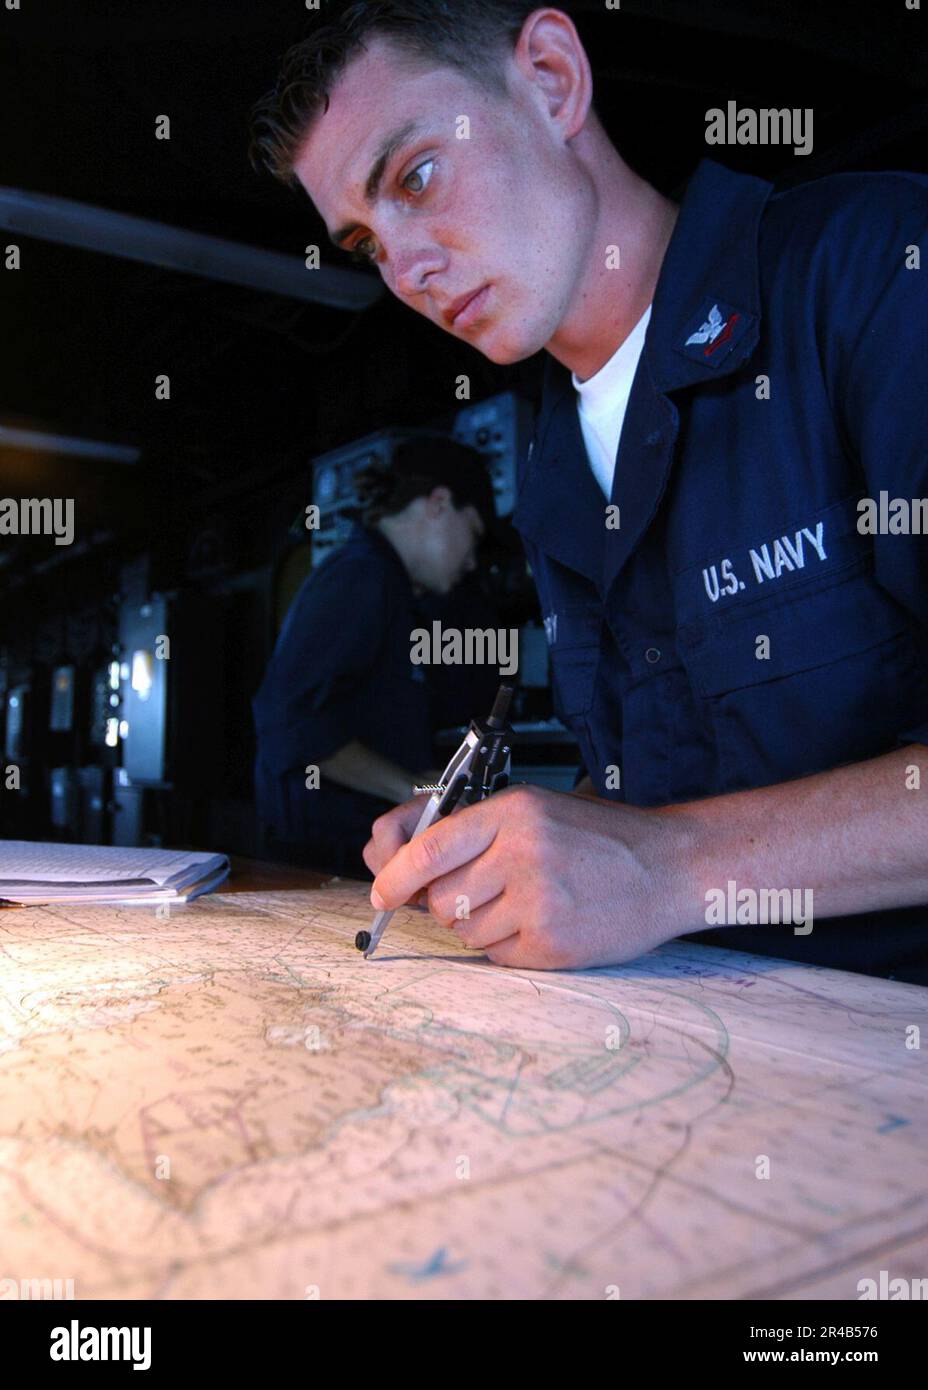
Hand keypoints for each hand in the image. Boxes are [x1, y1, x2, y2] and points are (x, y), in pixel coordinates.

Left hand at [363, 784, 696, 968]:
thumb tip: (398, 855)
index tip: (382, 893)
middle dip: (448, 901)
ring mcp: (538, 903)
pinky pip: (496, 956)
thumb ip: (471, 829)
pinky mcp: (551, 944)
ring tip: (524, 904)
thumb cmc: (600, 838)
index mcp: (514, 814)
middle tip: (483, 891)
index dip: (395, 874)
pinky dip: (507, 946)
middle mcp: (523, 855)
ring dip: (480, 925)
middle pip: (442, 897)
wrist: (671, 868)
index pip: (431, 847)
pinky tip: (541, 923)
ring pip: (464, 931)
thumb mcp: (536, 810)